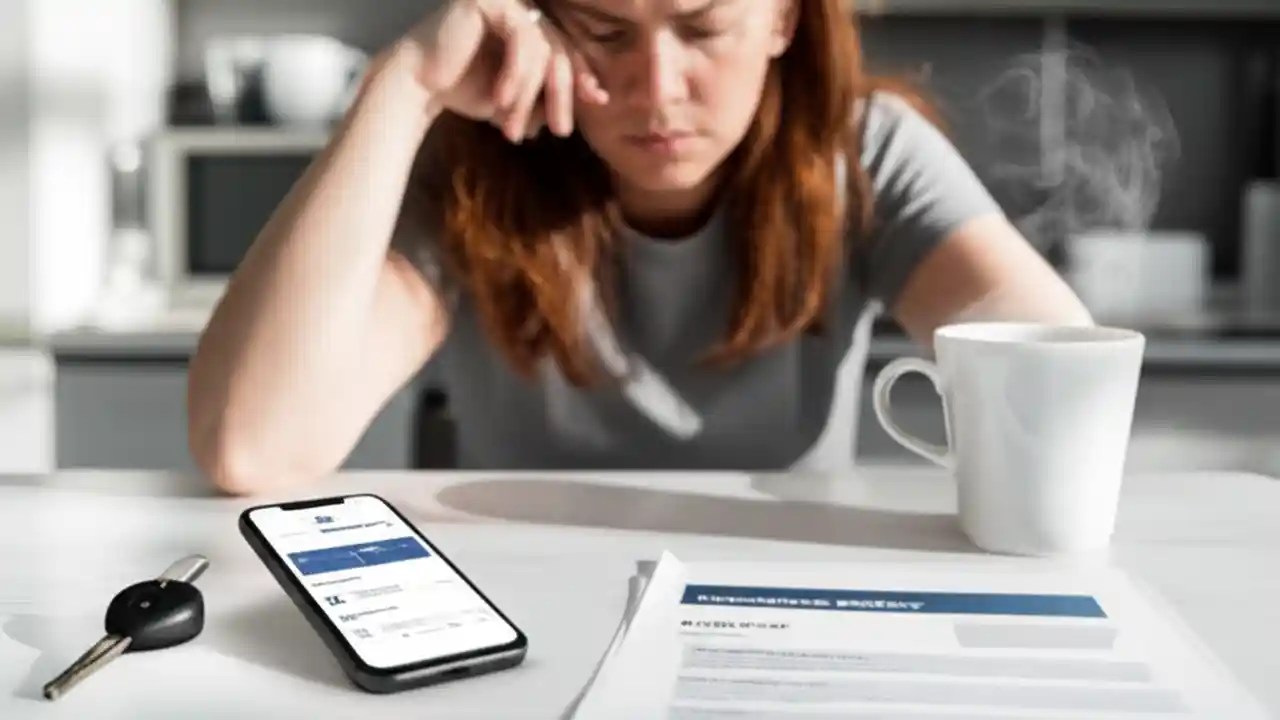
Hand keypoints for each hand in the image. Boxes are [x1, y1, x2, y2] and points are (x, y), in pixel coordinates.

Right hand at [402, 0, 608, 140]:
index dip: (582, 75)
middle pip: (558, 50)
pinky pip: (520, 40)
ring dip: (528, 95)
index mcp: (531, 27)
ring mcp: (507, 2)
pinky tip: (502, 101)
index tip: (597, 99)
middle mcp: (522, 9)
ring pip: (540, 51)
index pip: (566, 50)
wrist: (419, 83)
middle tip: (561, 130)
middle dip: (561, 94)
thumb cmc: (466, 91)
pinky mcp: (491, 2)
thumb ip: (547, 97)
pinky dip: (515, 75)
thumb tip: (590, 101)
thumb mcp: (518, 99)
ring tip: (514, 129)